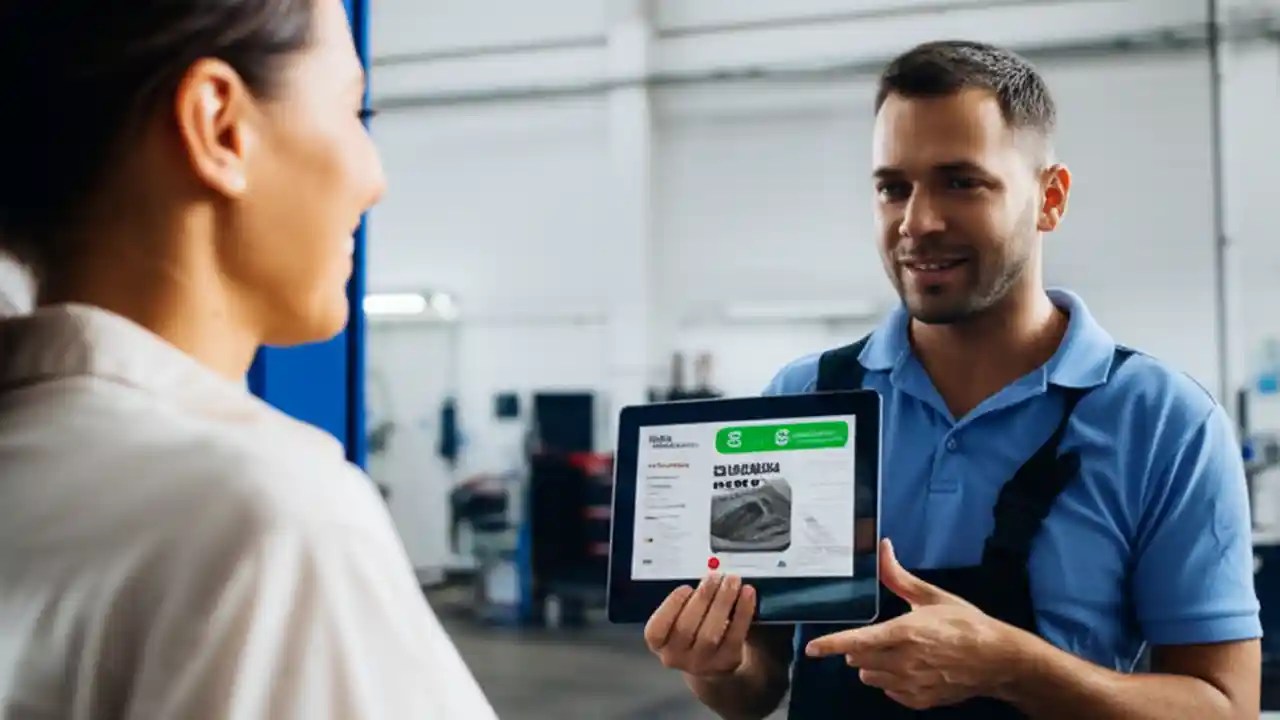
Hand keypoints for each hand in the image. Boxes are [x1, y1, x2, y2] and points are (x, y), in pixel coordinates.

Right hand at [644, 573, 756, 677]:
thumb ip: (684, 602)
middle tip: (715, 577)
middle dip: (702, 598)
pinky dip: (742, 612)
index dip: (671, 607)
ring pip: (711, 633)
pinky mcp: (726, 662)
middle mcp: (676, 657)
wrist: (712, 664)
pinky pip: (735, 636)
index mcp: (659, 644)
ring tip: (731, 581)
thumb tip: (705, 578)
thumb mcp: (678, 620)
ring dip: (723, 602)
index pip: (656, 630)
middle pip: (686, 628)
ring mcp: (702, 663)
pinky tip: (746, 593)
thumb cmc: (692, 632)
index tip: (686, 587)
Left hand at [804, 539, 1017, 710]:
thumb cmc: (966, 624)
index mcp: (905, 632)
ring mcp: (913, 684)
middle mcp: (905, 661)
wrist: (997, 659)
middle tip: (878, 637)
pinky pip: (890, 693)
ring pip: (871, 678)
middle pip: (860, 661)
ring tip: (893, 653)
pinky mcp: (921, 700)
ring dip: (872, 666)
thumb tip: (882, 549)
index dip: (832, 645)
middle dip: (858, 649)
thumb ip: (899, 577)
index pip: (858, 642)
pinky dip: (891, 682)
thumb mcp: (932, 596)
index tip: (812, 649)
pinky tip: (907, 670)